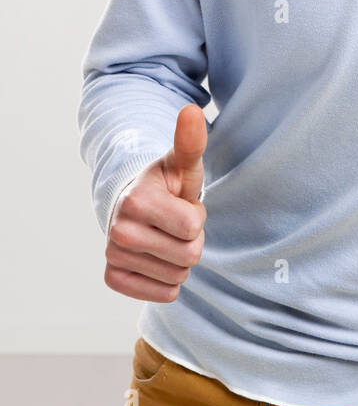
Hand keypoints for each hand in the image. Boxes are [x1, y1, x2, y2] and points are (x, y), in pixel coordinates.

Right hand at [104, 104, 207, 303]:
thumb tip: (192, 111)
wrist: (134, 203)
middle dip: (191, 240)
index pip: (193, 228)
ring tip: (165, 236)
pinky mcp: (113, 277)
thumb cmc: (166, 184)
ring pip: (178, 277)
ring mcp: (113, 255)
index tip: (181, 204)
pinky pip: (163, 294)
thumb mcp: (182, 164)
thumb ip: (190, 141)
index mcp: (137, 201)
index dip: (196, 217)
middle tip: (175, 223)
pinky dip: (166, 281)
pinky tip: (156, 259)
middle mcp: (119, 231)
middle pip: (189, 256)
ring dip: (179, 260)